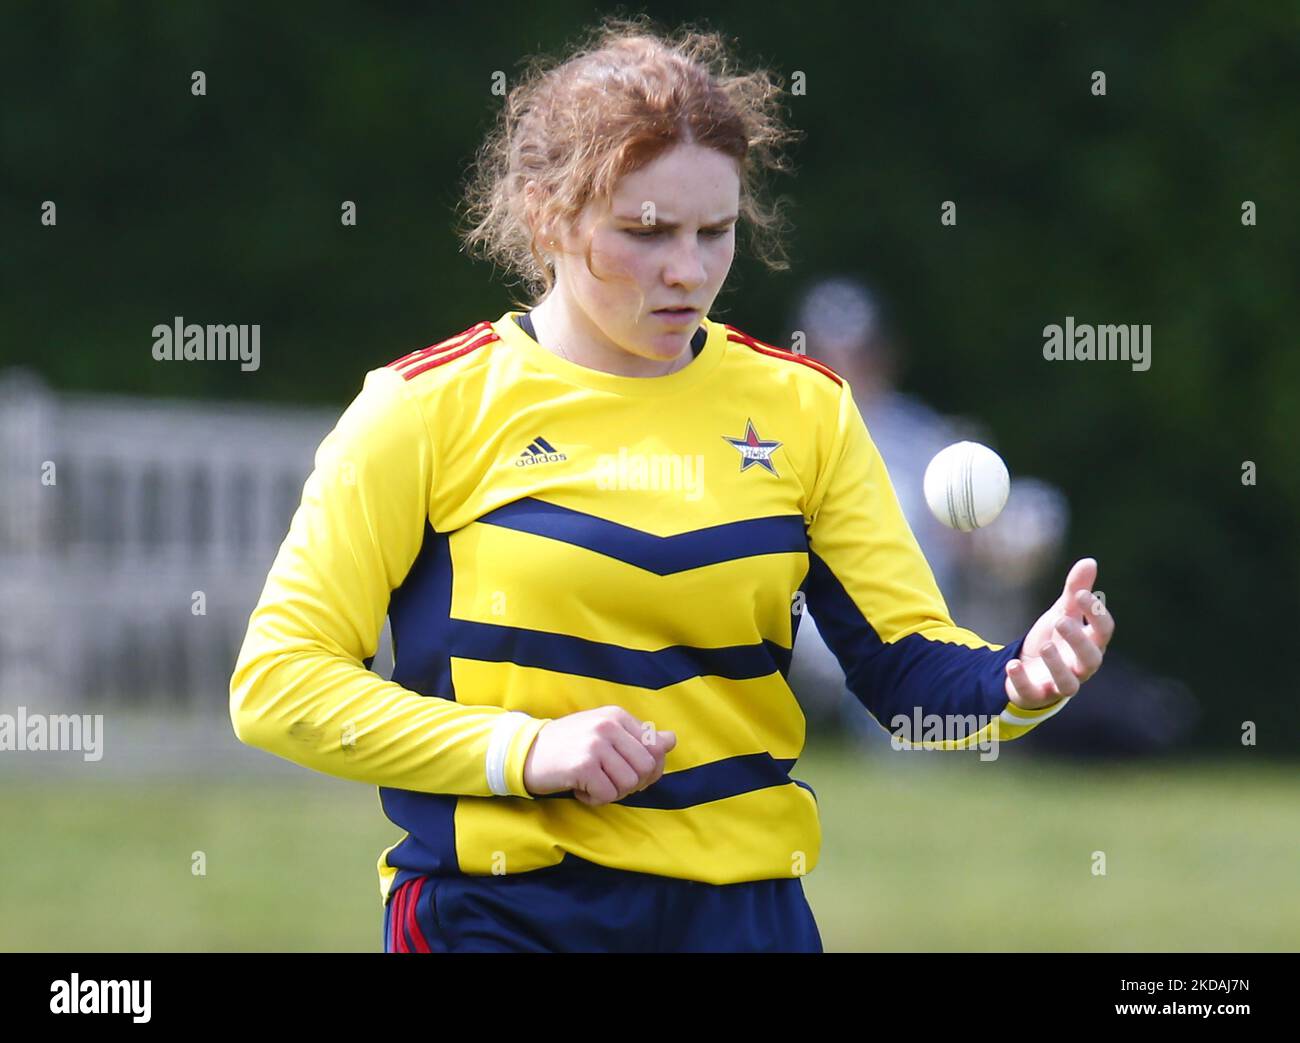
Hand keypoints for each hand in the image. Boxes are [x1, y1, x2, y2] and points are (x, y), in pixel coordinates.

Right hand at [522, 706, 676, 806]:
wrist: (526, 752)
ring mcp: (596, 744)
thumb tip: (671, 740)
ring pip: (630, 784)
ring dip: (612, 792)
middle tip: (608, 782)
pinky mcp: (583, 765)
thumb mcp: (605, 733)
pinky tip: (580, 788)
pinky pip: (608, 795)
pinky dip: (595, 799)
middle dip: (632, 784)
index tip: (627, 772)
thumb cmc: (568, 745)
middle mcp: (608, 725)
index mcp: (617, 716)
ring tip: (592, 783)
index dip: (649, 769)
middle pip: (647, 768)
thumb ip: (638, 738)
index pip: (656, 748)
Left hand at [1005, 557, 1114, 708]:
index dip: (1097, 615)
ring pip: (1069, 684)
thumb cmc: (1054, 639)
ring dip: (1058, 666)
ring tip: (1046, 646)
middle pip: (1090, 659)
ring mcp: (1058, 684)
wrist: (1029, 668)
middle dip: (1078, 641)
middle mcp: (1079, 668)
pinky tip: (1012, 664)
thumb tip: (1090, 561)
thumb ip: (1075, 591)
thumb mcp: (1062, 612)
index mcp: (1090, 645)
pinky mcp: (1036, 694)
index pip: (1104, 632)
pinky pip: (1032, 693)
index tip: (1081, 594)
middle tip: (1061, 620)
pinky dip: (1022, 680)